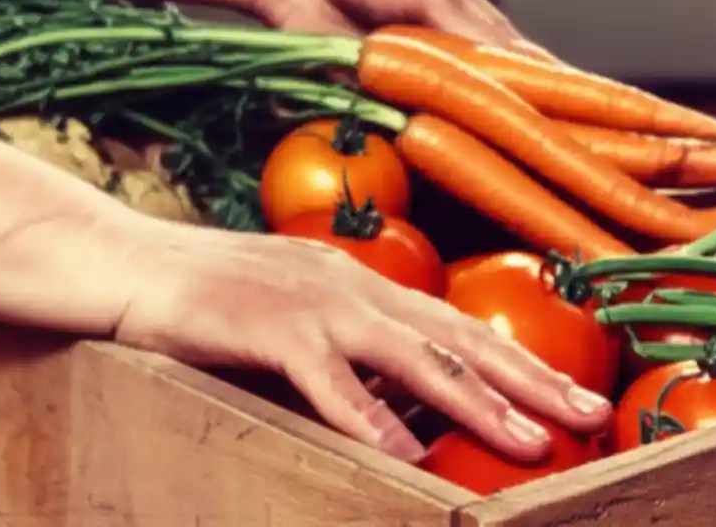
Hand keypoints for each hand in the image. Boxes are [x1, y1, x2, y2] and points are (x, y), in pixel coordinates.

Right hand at [110, 217, 612, 462]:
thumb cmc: (208, 295)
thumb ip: (347, 349)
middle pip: (458, 340)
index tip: (574, 395)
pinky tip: (405, 453)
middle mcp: (352, 286)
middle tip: (588, 417)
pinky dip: (370, 416)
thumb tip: (397, 403)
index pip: (459, 327)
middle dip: (529, 382)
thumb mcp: (291, 314)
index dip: (522, 364)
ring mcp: (313, 303)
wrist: (128, 261)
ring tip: (528, 443)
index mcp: (361, 283)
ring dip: (476, 404)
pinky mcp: (267, 327)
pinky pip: (328, 380)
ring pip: (413, 358)